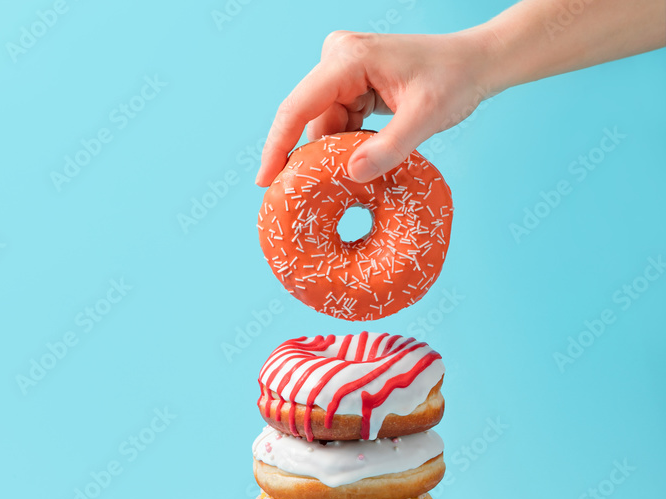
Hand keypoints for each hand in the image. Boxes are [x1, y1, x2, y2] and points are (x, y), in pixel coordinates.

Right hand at [255, 30, 490, 185]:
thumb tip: (352, 175)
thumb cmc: (455, 79)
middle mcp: (338, 59)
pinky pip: (337, 123)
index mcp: (349, 59)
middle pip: (308, 118)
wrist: (475, 62)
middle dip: (310, 157)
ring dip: (333, 154)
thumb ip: (391, 148)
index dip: (277, 146)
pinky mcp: (350, 84)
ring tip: (347, 180)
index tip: (264, 181)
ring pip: (323, 125)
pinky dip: (346, 147)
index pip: (298, 107)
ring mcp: (342, 70)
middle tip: (304, 199)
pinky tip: (359, 163)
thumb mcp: (427, 117)